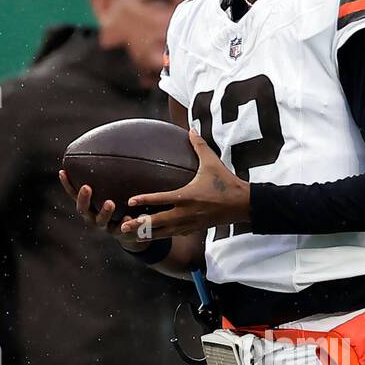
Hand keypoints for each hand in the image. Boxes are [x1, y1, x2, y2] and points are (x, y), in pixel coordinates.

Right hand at [58, 168, 154, 253]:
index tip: (62, 172)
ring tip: (110, 202)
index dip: (67, 185)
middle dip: (83, 199)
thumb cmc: (117, 206)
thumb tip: (103, 149)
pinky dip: (125, 223)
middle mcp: (93, 217)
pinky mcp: (120, 233)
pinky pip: (122, 230)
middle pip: (83, 210)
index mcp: (87, 207)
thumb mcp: (110, 192)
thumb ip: (105, 178)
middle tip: (86, 187)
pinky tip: (129, 217)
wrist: (130, 232)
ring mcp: (106, 226)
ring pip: (101, 221)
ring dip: (104, 212)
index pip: (73, 195)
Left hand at [126, 129, 250, 238]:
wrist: (242, 205)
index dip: (145, 200)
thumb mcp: (212, 163)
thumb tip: (191, 128)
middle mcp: (186, 213)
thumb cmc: (226, 183)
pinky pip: (174, 234)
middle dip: (140, 225)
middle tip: (123, 226)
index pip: (162, 199)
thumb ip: (199, 146)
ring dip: (147, 234)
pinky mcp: (194, 229)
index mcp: (188, 196)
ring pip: (164, 232)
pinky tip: (152, 236)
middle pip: (158, 222)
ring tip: (130, 236)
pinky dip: (162, 235)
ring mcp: (190, 223)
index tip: (130, 201)